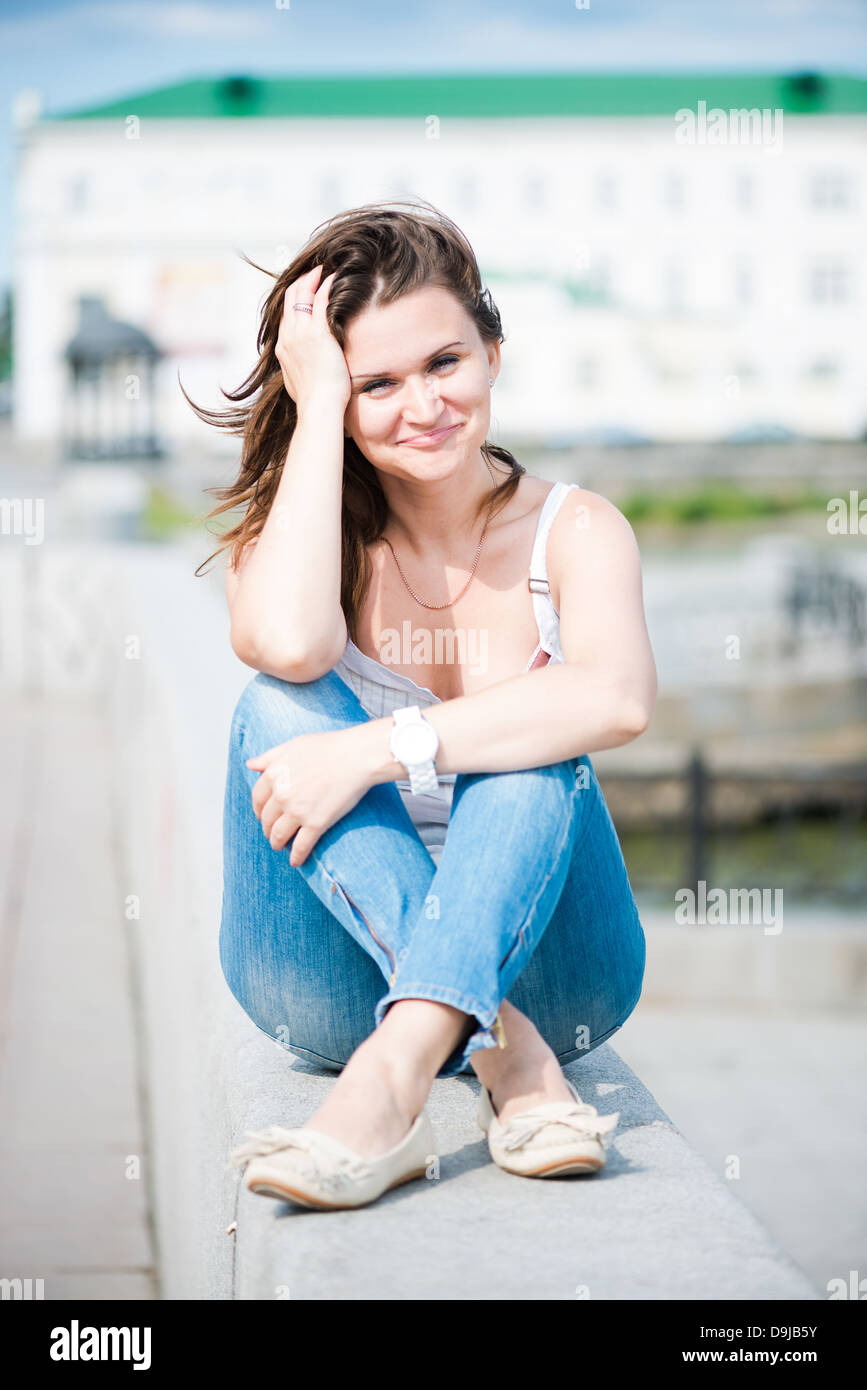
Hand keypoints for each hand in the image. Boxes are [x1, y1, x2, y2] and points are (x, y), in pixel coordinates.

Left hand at [246, 725, 374, 865]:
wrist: (358, 757)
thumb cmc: (329, 747)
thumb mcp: (294, 745)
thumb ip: (270, 757)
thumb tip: (250, 764)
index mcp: (274, 774)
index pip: (257, 799)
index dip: (259, 810)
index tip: (263, 815)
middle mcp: (282, 794)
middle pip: (266, 819)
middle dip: (267, 828)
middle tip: (272, 832)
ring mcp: (298, 811)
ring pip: (278, 835)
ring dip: (276, 843)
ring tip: (280, 846)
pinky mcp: (316, 824)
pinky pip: (300, 847)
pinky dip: (296, 857)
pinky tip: (295, 861)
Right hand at [275, 264, 351, 415]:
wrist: (319, 407)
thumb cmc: (314, 402)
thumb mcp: (298, 384)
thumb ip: (299, 371)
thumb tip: (303, 373)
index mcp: (283, 348)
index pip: (286, 315)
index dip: (294, 299)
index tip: (305, 290)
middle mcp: (288, 336)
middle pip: (290, 299)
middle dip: (301, 282)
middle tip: (314, 272)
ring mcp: (301, 333)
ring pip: (302, 294)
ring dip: (312, 278)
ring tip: (323, 268)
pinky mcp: (318, 333)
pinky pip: (320, 300)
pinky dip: (326, 285)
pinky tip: (334, 276)